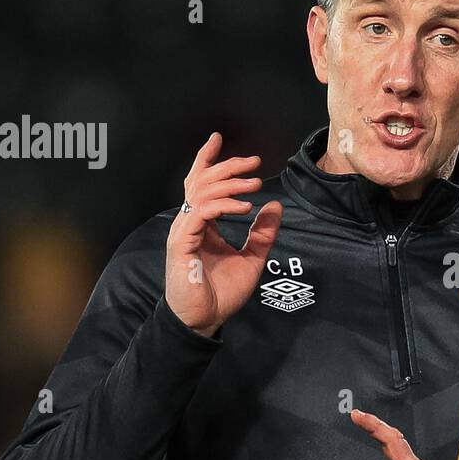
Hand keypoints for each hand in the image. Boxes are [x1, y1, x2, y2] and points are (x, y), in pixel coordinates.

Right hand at [165, 132, 282, 337]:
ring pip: (202, 192)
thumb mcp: (252, 258)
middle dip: (227, 166)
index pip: (201, 183)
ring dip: (230, 184)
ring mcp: (183, 230)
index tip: (218, 139)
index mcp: (201, 223)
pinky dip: (224, 206)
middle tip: (254, 162)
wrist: (204, 319)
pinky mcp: (182, 242)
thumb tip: (275, 205)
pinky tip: (245, 208)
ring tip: (255, 185)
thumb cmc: (221, 292)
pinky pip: (202, 213)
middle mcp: (189, 222)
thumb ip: (262, 233)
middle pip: (202, 181)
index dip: (208, 160)